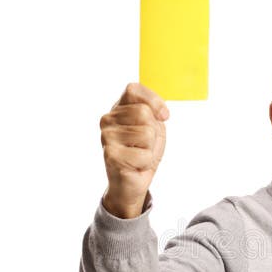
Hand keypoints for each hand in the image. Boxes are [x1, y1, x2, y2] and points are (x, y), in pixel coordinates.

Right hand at [99, 82, 169, 217]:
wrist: (132, 181)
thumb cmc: (142, 151)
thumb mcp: (153, 126)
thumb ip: (154, 112)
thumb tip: (162, 114)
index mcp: (118, 108)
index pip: (133, 89)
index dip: (154, 101)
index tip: (164, 116)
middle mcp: (108, 119)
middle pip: (143, 113)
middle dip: (153, 132)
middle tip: (145, 145)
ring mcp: (107, 136)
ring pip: (146, 134)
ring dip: (150, 149)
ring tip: (140, 155)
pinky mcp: (111, 155)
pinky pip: (144, 154)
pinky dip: (146, 162)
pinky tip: (135, 165)